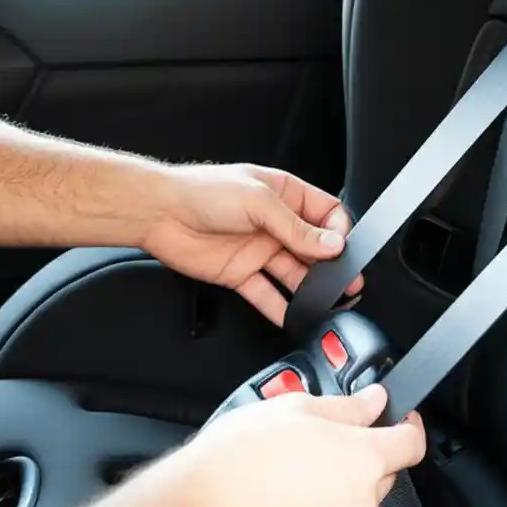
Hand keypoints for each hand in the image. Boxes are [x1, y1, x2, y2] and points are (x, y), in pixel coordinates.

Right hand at [18, 386, 426, 506]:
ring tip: (290, 467)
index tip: (397, 415)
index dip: (407, 424)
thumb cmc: (238, 462)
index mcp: (364, 459)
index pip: (412, 442)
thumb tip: (373, 401)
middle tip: (322, 437)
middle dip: (361, 452)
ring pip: (354, 499)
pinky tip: (282, 495)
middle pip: (382, 472)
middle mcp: (361, 502)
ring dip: (335, 482)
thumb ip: (347, 406)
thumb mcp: (294, 408)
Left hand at [141, 164, 363, 323]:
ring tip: (323, 302)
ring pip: (294, 274)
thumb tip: (332, 244)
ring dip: (310, 289)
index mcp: (285, 195)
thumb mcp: (258, 202)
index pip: (327, 215)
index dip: (339, 232)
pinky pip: (266, 294)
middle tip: (346, 283)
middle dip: (331, 267)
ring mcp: (259, 250)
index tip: (342, 249)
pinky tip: (293, 316)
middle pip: (314, 249)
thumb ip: (296, 228)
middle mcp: (275, 223)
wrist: (160, 212)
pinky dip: (280, 307)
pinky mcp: (241, 273)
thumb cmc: (202, 191)